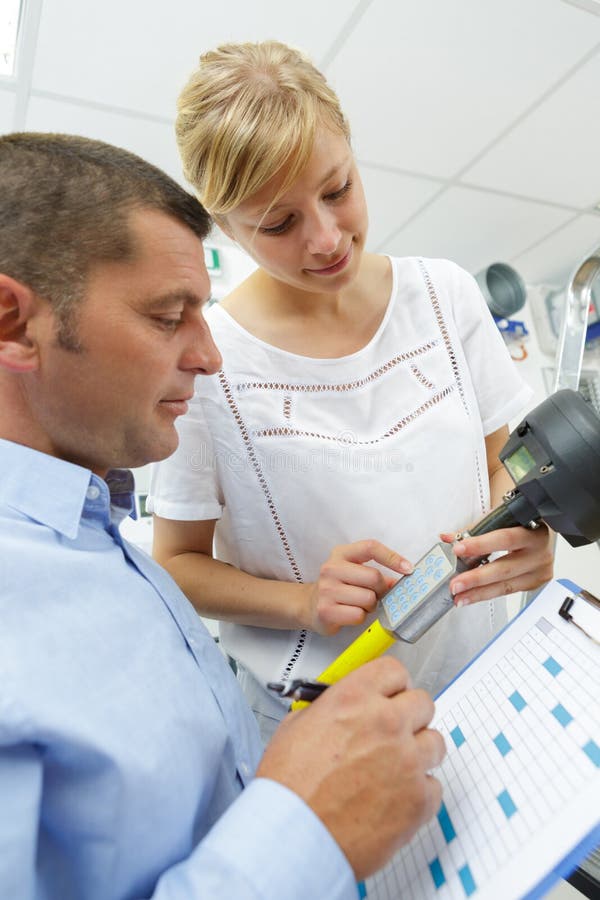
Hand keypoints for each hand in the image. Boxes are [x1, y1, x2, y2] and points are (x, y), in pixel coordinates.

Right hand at [256, 657, 444, 879]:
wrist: (295, 837)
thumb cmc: (289, 789)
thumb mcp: (296, 726)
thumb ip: (329, 708)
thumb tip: (344, 705)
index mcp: (354, 699)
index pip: (394, 671)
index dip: (392, 684)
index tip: (392, 695)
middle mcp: (386, 723)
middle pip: (422, 702)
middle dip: (408, 716)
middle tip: (392, 733)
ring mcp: (407, 761)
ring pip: (434, 742)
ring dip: (417, 752)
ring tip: (392, 770)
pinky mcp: (419, 799)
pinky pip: (433, 785)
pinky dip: (416, 792)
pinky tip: (391, 799)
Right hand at [305, 540, 412, 634]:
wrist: (309, 605)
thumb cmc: (339, 587)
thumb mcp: (354, 572)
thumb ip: (376, 573)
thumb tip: (404, 579)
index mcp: (341, 554)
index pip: (370, 547)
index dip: (392, 557)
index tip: (409, 569)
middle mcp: (331, 568)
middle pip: (374, 577)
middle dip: (381, 589)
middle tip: (377, 595)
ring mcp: (327, 590)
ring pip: (368, 598)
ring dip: (370, 605)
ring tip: (360, 604)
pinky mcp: (326, 610)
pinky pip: (358, 615)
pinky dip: (361, 617)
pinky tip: (351, 613)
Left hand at [440, 524, 553, 605]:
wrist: (538, 534)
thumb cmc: (519, 524)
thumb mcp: (500, 519)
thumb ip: (474, 529)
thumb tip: (447, 539)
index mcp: (532, 531)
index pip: (505, 538)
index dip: (480, 545)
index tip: (458, 549)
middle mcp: (539, 551)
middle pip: (504, 568)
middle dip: (476, 578)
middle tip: (455, 584)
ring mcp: (539, 570)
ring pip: (505, 585)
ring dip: (478, 593)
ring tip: (459, 596)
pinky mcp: (534, 583)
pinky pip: (507, 591)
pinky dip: (487, 594)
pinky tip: (472, 596)